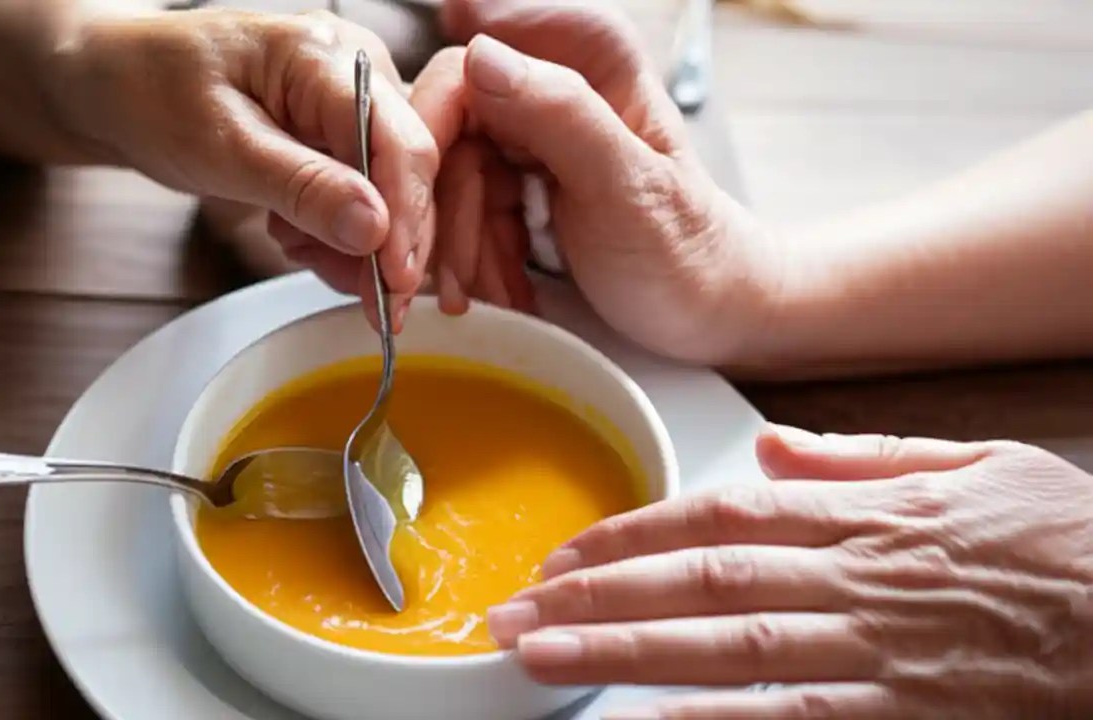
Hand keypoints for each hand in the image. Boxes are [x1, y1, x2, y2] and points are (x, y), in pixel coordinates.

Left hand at [49, 10, 438, 326]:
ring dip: (358, 243)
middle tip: (375, 307)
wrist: (111, 81)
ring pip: (388, 189)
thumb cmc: (150, 91)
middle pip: (407, 169)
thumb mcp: (220, 147)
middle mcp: (354, 71)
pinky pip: (361, 192)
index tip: (395, 283)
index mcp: (326, 55)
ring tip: (303, 257)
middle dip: (390, 244)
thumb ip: (302, 186)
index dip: (405, 219)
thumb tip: (375, 230)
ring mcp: (348, 101)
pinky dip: (337, 230)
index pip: (398, 142)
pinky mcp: (335, 131)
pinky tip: (298, 240)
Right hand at [411, 1, 782, 361]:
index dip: (431, 116)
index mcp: (590, 54)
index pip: (474, 58)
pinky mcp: (516, 173)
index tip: (407, 185)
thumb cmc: (684, 251)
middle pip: (448, 123)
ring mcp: (531, 127)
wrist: (703, 310)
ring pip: (446, 173)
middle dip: (436, 206)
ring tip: (479, 297)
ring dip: (452, 245)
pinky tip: (496, 292)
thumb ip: (560, 114)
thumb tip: (478, 56)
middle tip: (427, 274)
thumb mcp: (625, 186)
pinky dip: (469, 255)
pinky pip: (460, 205)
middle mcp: (553, 78)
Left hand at [486, 429, 1092, 717]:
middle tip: (511, 610)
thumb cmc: (1068, 541)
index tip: (565, 550)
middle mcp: (854, 574)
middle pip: (699, 577)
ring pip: (726, 644)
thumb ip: (864, 455)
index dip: (631, 530)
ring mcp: (877, 649)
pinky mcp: (904, 713)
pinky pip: (793, 718)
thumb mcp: (976, 463)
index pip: (720, 511)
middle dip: (595, 593)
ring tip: (538, 656)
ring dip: (622, 649)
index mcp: (864, 511)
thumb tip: (771, 442)